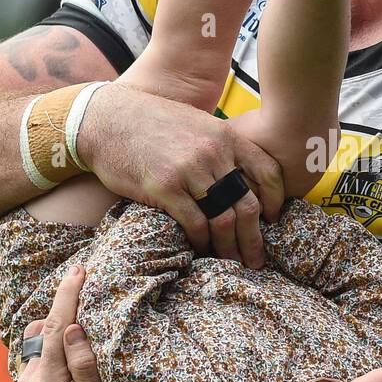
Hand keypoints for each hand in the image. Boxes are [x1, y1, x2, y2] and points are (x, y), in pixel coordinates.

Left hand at [14, 266, 129, 381]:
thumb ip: (86, 364)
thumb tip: (73, 328)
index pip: (56, 327)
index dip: (67, 295)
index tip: (78, 270)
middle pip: (40, 330)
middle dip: (61, 311)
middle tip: (86, 293)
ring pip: (35, 344)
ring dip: (55, 331)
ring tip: (81, 324)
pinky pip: (35, 359)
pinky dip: (50, 348)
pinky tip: (69, 348)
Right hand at [75, 78, 283, 267]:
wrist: (106, 118)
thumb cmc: (151, 123)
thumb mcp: (196, 124)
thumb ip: (220, 146)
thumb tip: (239, 179)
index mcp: (226, 136)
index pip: (267, 173)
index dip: (275, 202)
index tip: (272, 221)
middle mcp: (213, 152)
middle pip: (249, 205)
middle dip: (255, 239)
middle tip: (256, 260)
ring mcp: (189, 170)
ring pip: (224, 219)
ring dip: (230, 248)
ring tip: (232, 263)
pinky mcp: (164, 187)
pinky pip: (195, 224)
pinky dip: (202, 243)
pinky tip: (201, 251)